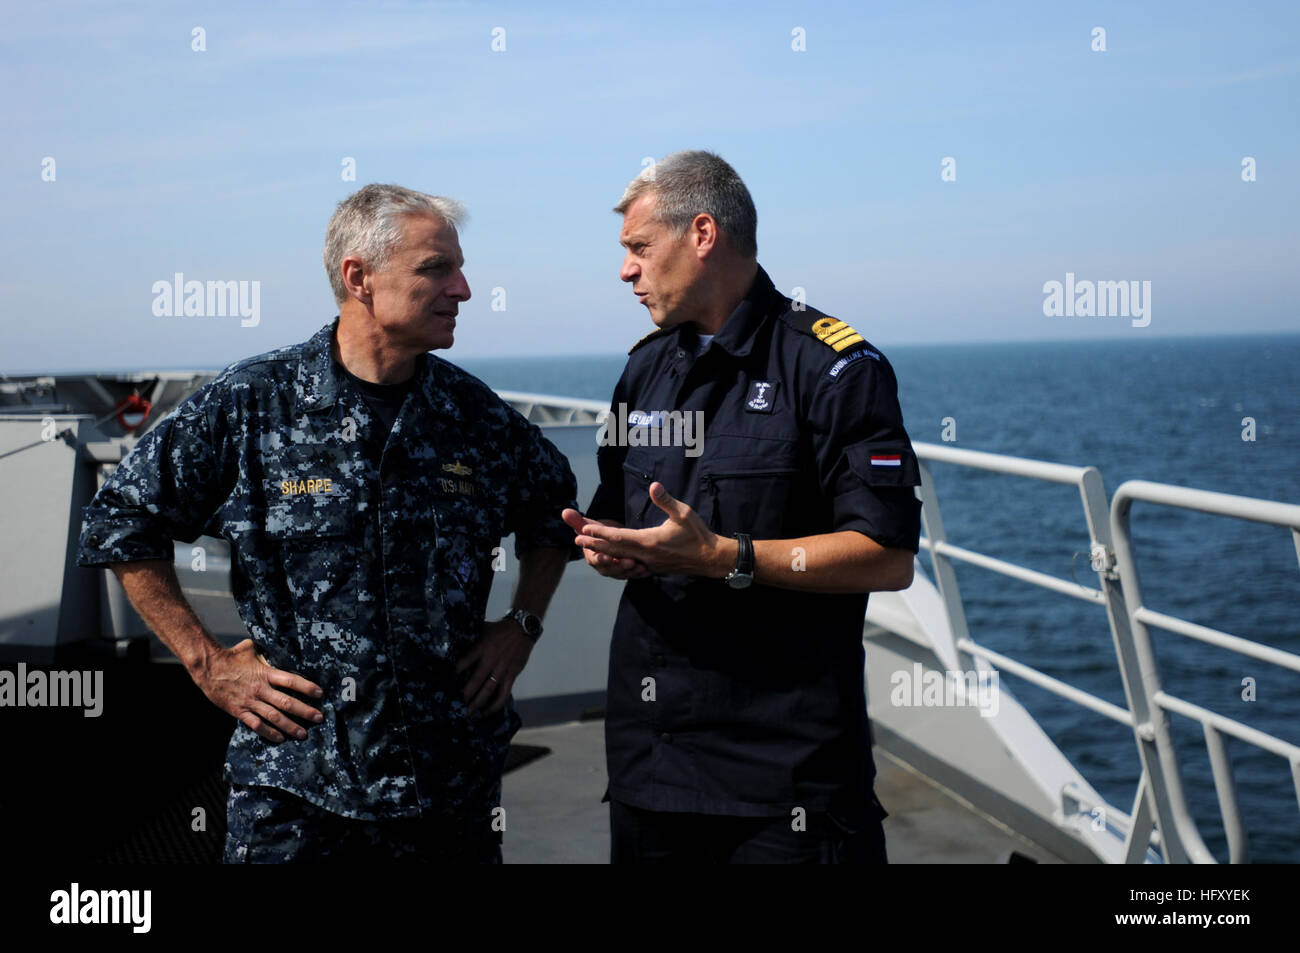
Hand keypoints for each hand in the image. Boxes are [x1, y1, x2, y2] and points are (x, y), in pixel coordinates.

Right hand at [193, 638, 323, 743]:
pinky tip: (280, 738)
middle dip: (305, 711)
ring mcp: (250, 702)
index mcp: (266, 673)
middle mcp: (260, 689)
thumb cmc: (232, 656)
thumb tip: (281, 645)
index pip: (291, 681)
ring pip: (274, 717)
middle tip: (319, 718)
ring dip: (290, 726)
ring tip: (303, 734)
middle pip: (287, 702)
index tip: (320, 693)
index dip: (307, 687)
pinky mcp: (239, 711)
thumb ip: (268, 652)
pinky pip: (256, 725)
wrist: (208, 668)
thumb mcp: (253, 649)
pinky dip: (269, 733)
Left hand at [456, 618, 533, 715]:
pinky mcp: (512, 675)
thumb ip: (470, 638)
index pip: (464, 662)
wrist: (523, 628)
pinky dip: (495, 705)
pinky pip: (504, 694)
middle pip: (475, 681)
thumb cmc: (498, 630)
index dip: (454, 673)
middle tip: (453, 707)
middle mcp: (491, 660)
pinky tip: (487, 712)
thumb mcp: (482, 629)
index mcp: (481, 647)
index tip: (444, 683)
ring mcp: (502, 669)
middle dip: (464, 695)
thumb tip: (451, 642)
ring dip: (477, 704)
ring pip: (488, 690)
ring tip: (467, 714)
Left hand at [565, 484, 727, 576]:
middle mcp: (646, 555)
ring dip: (602, 551)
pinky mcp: (652, 566)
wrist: (710, 558)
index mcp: (650, 542)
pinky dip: (615, 559)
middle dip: (594, 544)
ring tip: (587, 547)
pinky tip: (609, 556)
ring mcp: (648, 563)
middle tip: (576, 540)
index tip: (585, 528)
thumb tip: (654, 485)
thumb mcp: (684, 513)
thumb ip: (666, 500)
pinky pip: (629, 563)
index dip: (601, 532)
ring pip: (620, 557)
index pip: (620, 537)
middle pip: (615, 549)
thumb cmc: (698, 534)